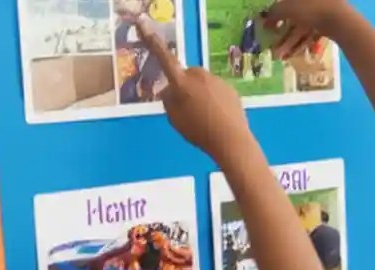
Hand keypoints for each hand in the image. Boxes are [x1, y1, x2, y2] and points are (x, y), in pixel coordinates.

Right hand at [137, 20, 249, 161]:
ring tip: (205, 116)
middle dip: (185, 85)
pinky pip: (217, 90)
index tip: (143, 25)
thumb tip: (168, 90)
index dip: (153, 43)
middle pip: (187, 75)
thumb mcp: (174, 118)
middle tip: (187, 107)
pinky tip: (217, 117)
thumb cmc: (198, 131)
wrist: (231, 139)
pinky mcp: (230, 88)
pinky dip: (214, 100)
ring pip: (203, 83)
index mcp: (181, 82)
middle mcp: (199, 75)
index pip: (164, 59)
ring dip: (201, 93)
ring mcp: (217, 80)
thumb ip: (168, 100)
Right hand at [263, 0, 357, 58]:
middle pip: (293, 15)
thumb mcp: (287, 8)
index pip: (285, 2)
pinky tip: (293, 55)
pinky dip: (302, 43)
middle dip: (282, 32)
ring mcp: (322, 11)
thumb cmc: (311, 8)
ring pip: (302, 26)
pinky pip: (312, 34)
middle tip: (272, 45)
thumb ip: (274, 12)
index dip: (275, 14)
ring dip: (289, 41)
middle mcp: (313, 1)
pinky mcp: (329, 24)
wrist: (340, 20)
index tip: (267, 27)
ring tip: (280, 56)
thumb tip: (264, 19)